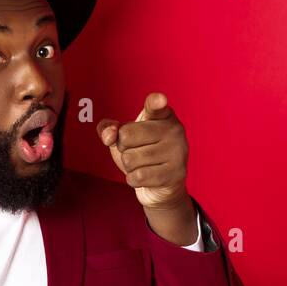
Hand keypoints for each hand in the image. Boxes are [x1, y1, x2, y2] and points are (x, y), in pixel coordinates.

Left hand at [96, 91, 189, 211]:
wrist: (161, 185)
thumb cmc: (141, 152)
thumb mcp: (123, 136)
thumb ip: (108, 129)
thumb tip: (109, 135)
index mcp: (162, 115)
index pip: (155, 106)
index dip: (156, 101)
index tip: (160, 100)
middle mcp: (174, 129)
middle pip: (126, 136)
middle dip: (123, 147)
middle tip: (137, 150)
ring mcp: (177, 151)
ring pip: (130, 159)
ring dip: (129, 166)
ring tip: (143, 164)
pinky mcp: (175, 173)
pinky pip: (138, 177)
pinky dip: (133, 179)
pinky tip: (145, 176)